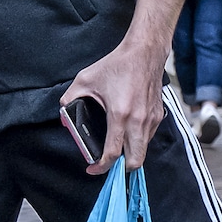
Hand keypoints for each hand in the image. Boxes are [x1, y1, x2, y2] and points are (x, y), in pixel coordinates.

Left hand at [61, 40, 166, 174]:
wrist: (144, 52)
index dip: (101, 167)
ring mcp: (151, 119)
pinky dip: (138, 141)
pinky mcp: (158, 115)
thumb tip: (64, 113)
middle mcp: (139, 121)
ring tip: (116, 150)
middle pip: (136, 160)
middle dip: (122, 169)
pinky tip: (127, 134)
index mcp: (120, 114)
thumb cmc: (117, 65)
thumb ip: (70, 98)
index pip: (113, 153)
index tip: (92, 168)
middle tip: (108, 165)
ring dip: (131, 154)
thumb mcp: (85, 79)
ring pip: (143, 149)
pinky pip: (148, 137)